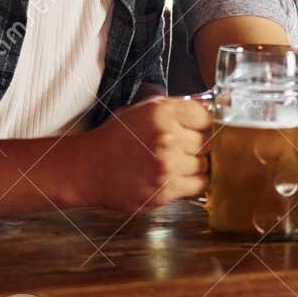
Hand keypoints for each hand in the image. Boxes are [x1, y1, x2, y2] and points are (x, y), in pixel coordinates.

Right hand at [64, 95, 210, 211]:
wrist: (88, 168)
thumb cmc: (115, 138)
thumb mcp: (142, 110)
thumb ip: (175, 108)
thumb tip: (208, 105)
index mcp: (162, 113)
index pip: (206, 117)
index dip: (200, 124)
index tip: (194, 128)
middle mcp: (167, 138)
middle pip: (207, 142)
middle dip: (196, 145)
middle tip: (181, 147)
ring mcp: (166, 167)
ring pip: (204, 164)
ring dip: (194, 164)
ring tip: (175, 162)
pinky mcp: (164, 191)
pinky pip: (198, 185)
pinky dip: (192, 182)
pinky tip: (177, 176)